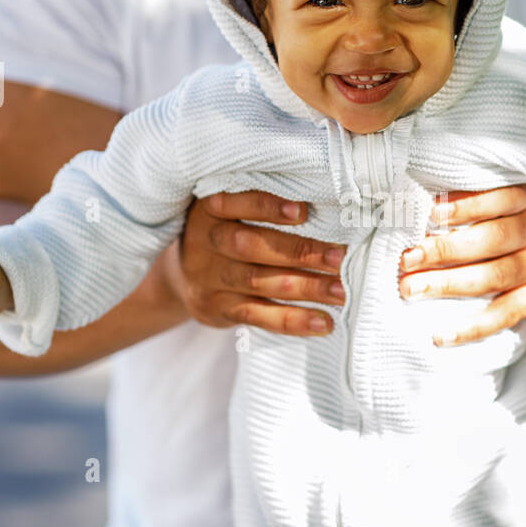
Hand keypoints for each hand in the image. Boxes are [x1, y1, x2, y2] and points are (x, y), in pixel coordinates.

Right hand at [163, 191, 346, 337]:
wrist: (183, 276)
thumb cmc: (227, 231)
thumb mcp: (229, 211)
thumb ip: (261, 206)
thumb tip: (329, 209)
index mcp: (208, 210)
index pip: (233, 203)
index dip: (266, 206)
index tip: (303, 211)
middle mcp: (204, 242)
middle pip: (251, 247)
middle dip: (299, 252)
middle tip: (339, 257)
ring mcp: (208, 279)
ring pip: (259, 283)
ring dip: (306, 288)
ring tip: (342, 291)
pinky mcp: (218, 309)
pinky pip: (258, 317)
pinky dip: (293, 320)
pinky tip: (324, 322)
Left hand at [398, 183, 525, 345]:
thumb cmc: (520, 214)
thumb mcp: (514, 196)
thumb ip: (481, 196)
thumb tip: (426, 205)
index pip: (501, 199)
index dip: (467, 205)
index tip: (431, 212)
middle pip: (491, 239)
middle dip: (445, 249)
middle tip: (408, 258)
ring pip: (493, 276)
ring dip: (448, 283)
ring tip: (410, 288)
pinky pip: (503, 316)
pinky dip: (472, 328)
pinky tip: (440, 336)